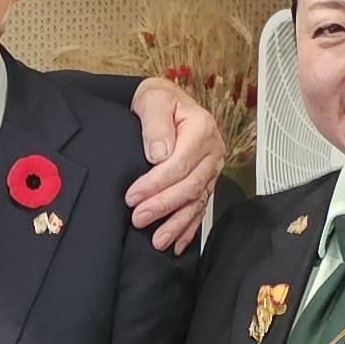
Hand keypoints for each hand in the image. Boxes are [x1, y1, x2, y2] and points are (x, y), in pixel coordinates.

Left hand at [124, 78, 222, 251]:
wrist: (165, 102)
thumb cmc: (157, 101)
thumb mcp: (153, 99)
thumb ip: (156, 123)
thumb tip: (159, 154)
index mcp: (202, 128)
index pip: (180, 164)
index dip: (156, 183)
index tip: (132, 196)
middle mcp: (212, 150)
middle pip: (189, 186)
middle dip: (163, 206)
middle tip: (138, 218)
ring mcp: (211, 168)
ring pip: (196, 201)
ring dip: (177, 224)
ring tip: (157, 241)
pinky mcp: (206, 181)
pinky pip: (200, 207)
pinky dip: (189, 228)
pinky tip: (176, 244)